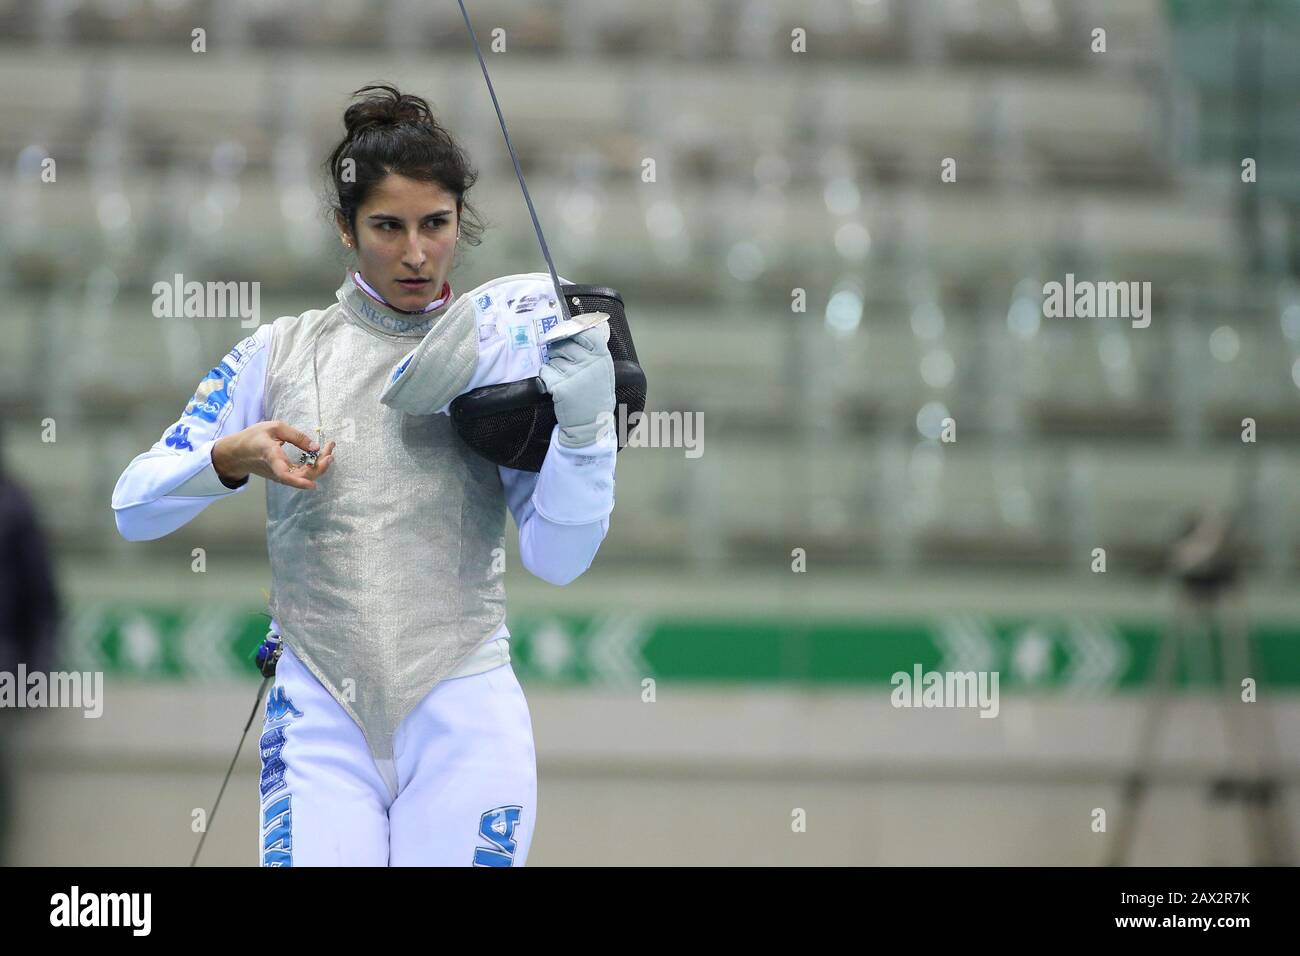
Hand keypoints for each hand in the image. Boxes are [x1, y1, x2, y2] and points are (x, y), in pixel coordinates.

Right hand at [212, 421, 335, 490]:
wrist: (237, 453)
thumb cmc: (253, 437)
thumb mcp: (274, 428)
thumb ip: (296, 436)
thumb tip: (316, 447)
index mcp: (271, 456)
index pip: (284, 474)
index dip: (299, 481)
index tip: (313, 485)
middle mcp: (277, 470)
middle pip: (302, 476)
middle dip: (321, 465)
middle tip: (330, 448)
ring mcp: (280, 475)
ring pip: (304, 477)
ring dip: (319, 465)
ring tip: (329, 449)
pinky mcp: (283, 476)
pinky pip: (301, 475)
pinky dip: (313, 466)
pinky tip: (319, 455)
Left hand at [538, 323, 614, 447]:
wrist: (591, 423)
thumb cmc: (595, 395)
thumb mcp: (602, 369)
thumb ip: (591, 351)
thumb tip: (570, 330)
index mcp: (602, 356)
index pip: (584, 330)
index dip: (570, 329)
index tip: (564, 333)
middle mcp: (590, 362)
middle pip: (562, 342)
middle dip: (558, 351)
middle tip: (565, 365)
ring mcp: (574, 374)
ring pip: (552, 358)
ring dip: (553, 367)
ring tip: (565, 380)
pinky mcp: (560, 386)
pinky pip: (545, 372)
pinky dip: (547, 378)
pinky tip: (557, 388)